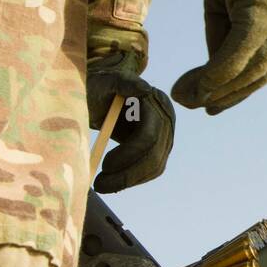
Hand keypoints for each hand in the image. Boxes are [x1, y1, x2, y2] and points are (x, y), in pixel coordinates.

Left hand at [87, 51, 175, 192]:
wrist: (101, 95)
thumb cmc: (99, 87)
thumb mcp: (105, 81)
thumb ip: (123, 82)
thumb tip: (145, 89)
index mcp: (157, 103)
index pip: (149, 136)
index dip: (128, 153)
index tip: (104, 165)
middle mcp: (167, 122)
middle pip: (154, 155)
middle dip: (127, 174)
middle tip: (99, 184)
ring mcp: (166, 136)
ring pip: (154, 166)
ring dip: (129, 180)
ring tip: (102, 185)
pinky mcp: (159, 149)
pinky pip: (151, 170)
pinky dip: (133, 179)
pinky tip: (113, 182)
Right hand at [171, 0, 266, 114]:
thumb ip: (224, 27)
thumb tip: (216, 67)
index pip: (265, 63)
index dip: (238, 89)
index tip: (210, 103)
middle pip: (261, 72)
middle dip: (227, 95)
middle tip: (194, 104)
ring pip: (251, 65)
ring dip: (217, 88)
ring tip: (185, 95)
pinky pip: (240, 46)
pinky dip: (218, 70)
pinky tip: (196, 82)